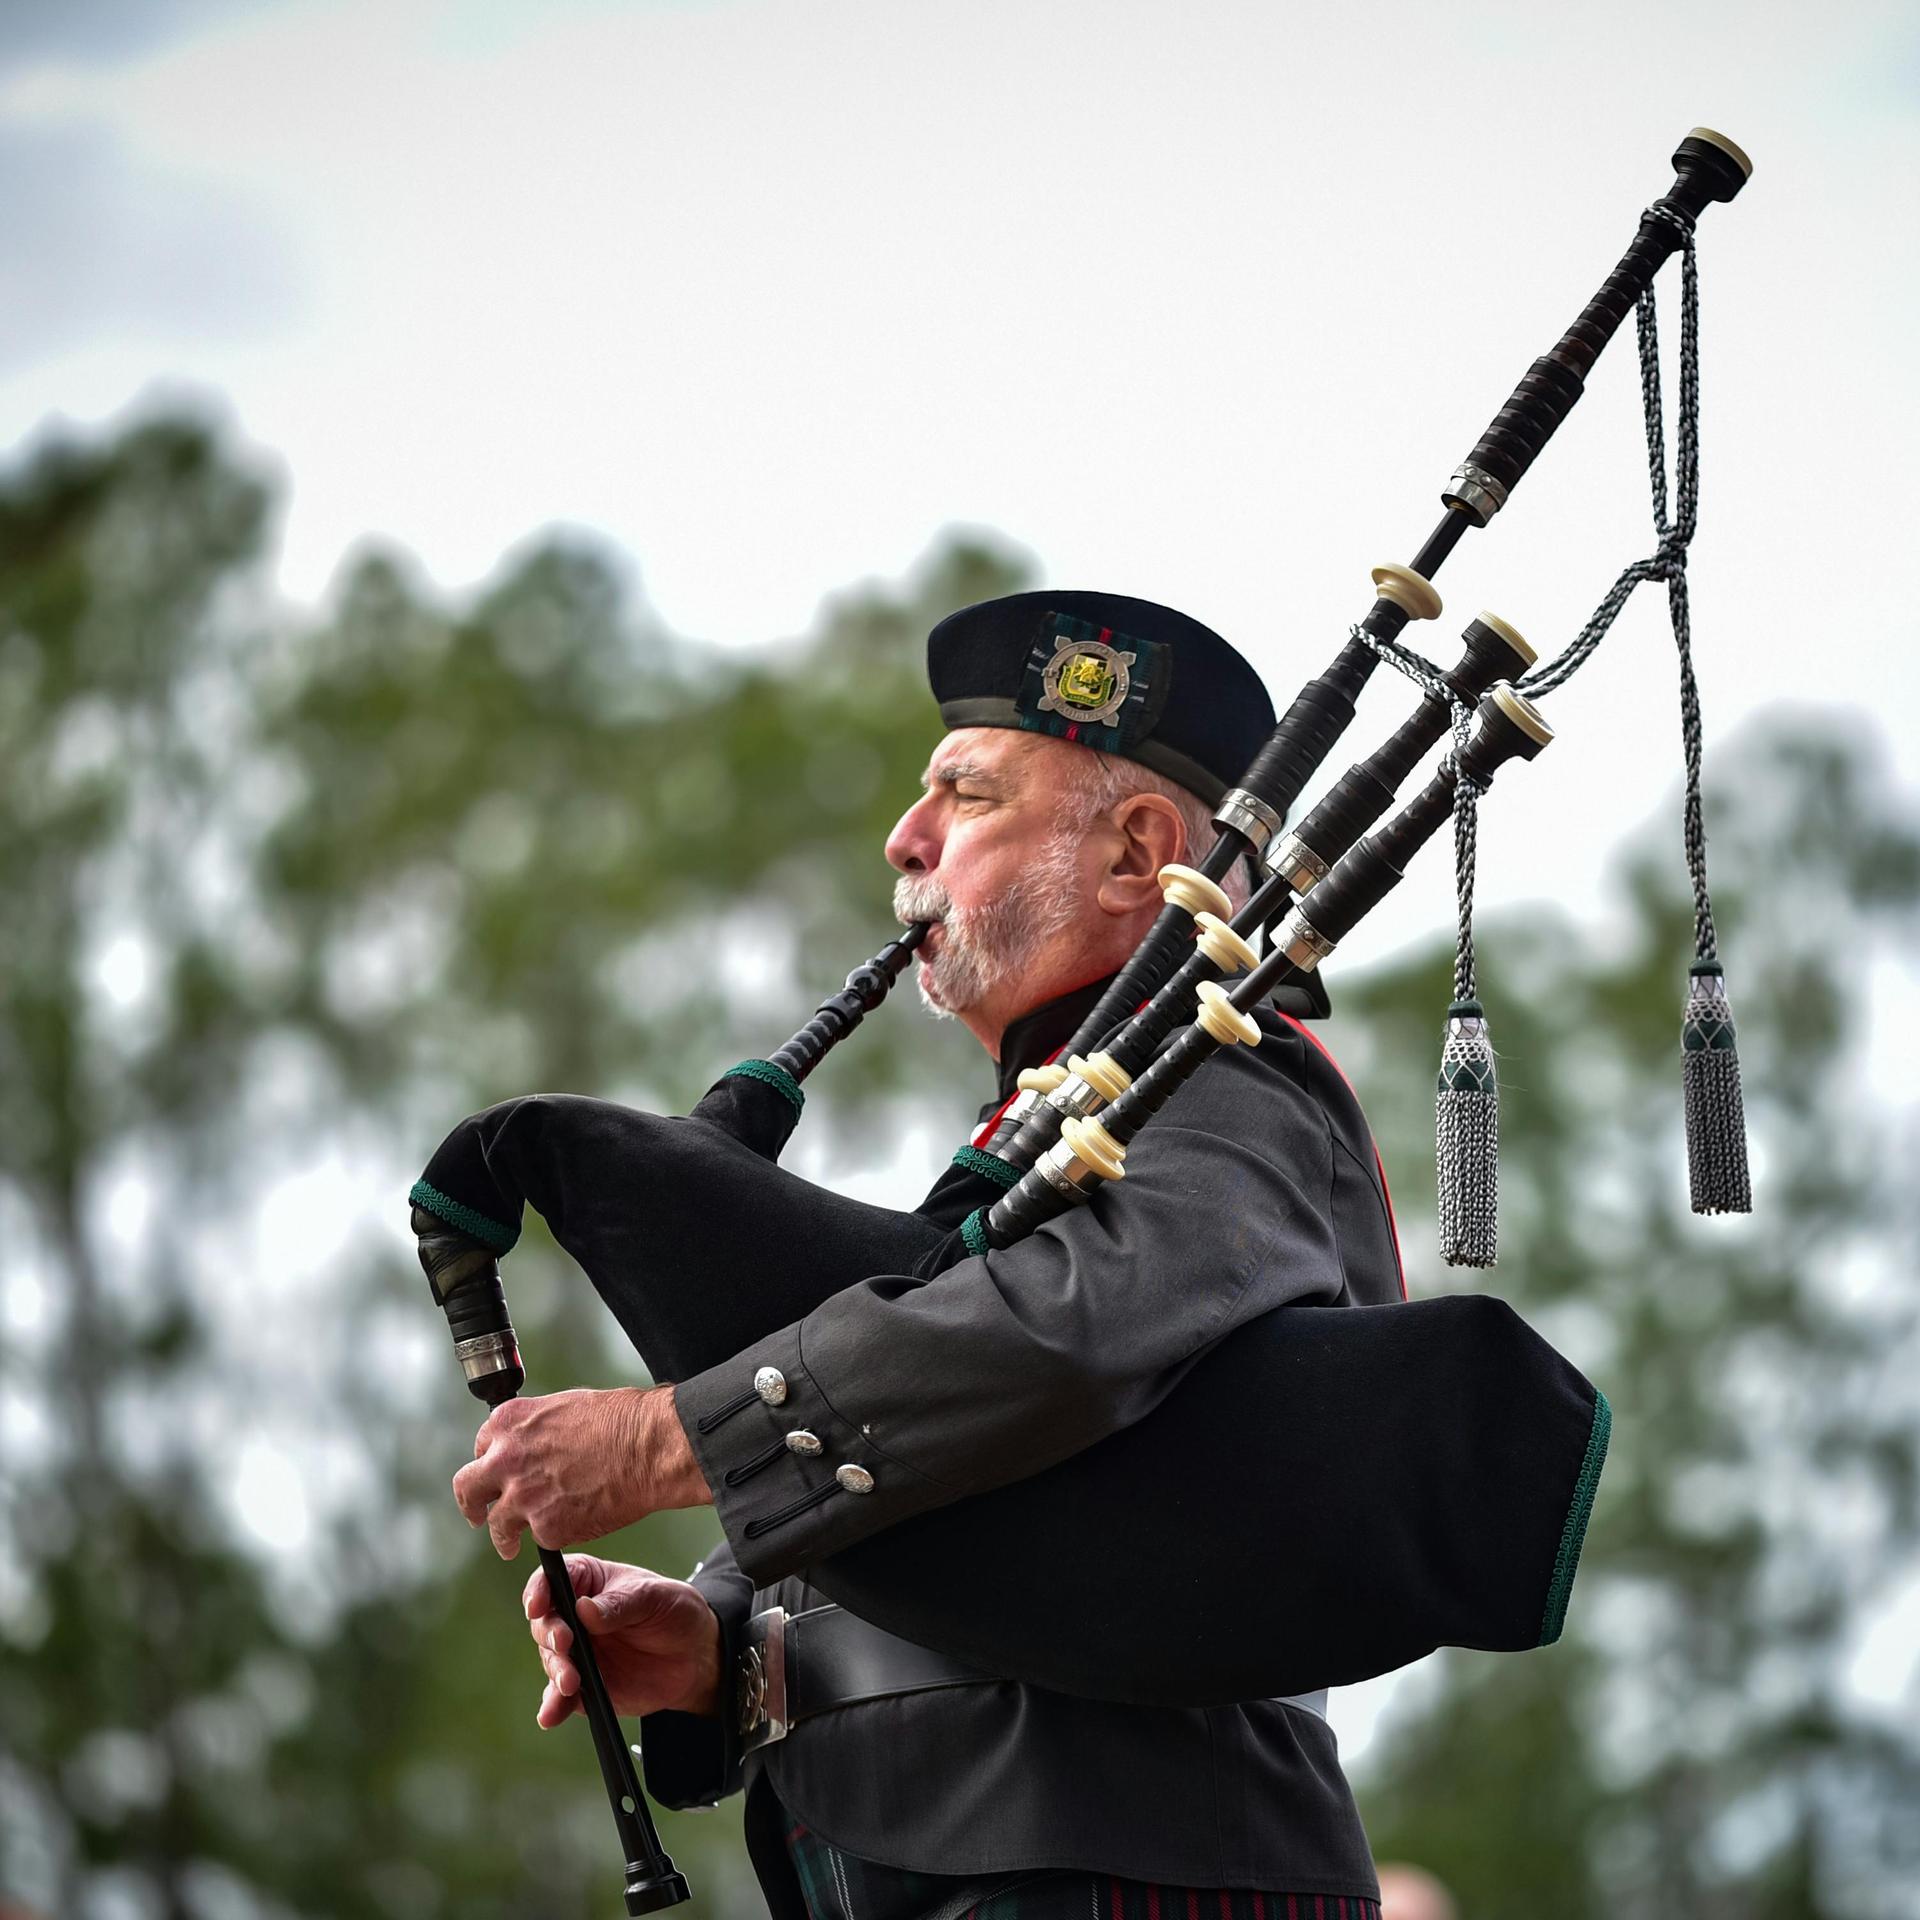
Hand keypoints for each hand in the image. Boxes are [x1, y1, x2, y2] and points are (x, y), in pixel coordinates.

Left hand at [452, 1384, 711, 1559]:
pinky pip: (540, 1538)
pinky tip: (570, 1527)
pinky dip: (553, 1535)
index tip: (499, 1475)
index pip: (481, 1447)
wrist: (646, 1446)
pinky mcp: (545, 1528)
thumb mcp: (564, 1406)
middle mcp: (505, 1459)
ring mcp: (522, 1497)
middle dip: (472, 1504)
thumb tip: (534, 1443)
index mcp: (508, 1422)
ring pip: (497, 1525)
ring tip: (510, 1545)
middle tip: (477, 1515)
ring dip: (503, 1535)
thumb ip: (535, 1429)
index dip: (492, 1463)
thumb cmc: (619, 1420)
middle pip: (468, 1489)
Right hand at [526, 1554, 723, 1727]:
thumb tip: (583, 1610)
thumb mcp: (653, 1596)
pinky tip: (550, 1715)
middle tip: (565, 1643)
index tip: (538, 1605)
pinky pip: (561, 1697)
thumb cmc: (672, 1610)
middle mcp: (573, 1616)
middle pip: (545, 1621)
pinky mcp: (583, 1686)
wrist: (694, 1656)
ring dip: (557, 1671)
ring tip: (570, 1682)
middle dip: (550, 1633)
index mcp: (587, 1581)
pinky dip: (553, 1706)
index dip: (539, 1590)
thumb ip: (620, 1604)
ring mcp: (577, 1652)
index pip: (553, 1579)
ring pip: (552, 1660)